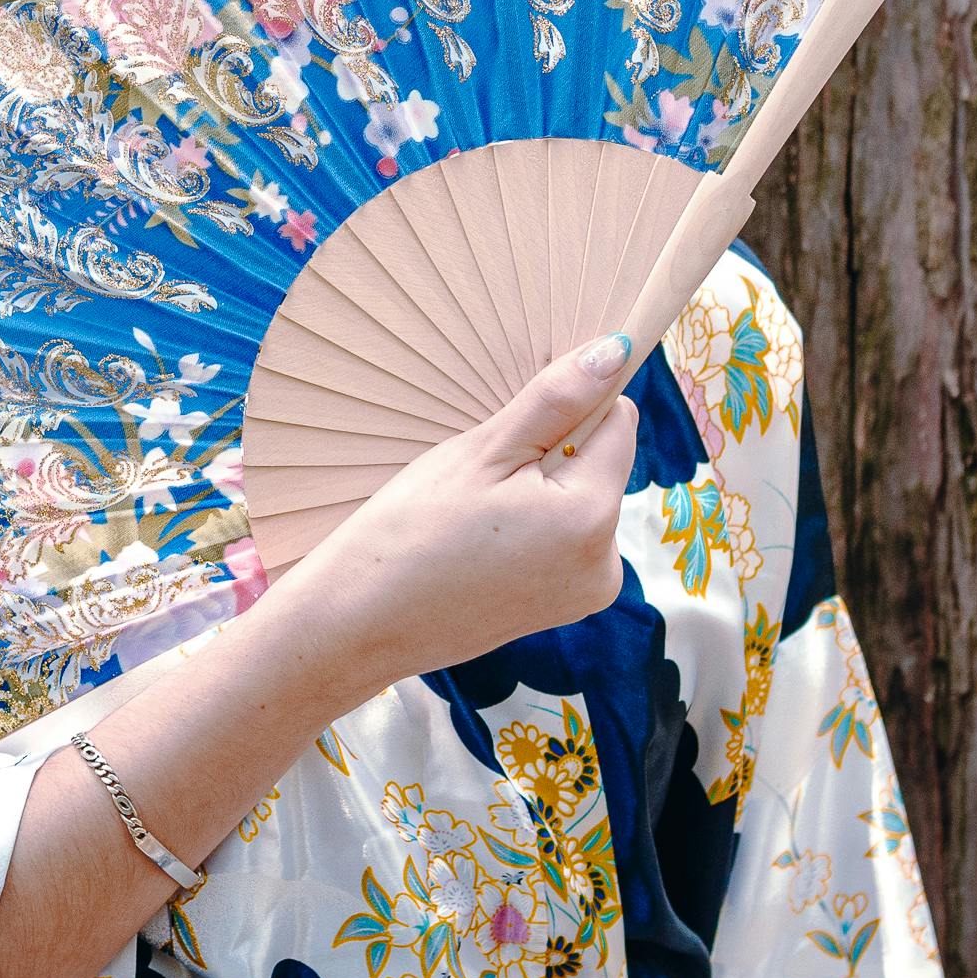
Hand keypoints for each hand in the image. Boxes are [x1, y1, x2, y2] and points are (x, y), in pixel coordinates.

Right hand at [255, 332, 642, 700]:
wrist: (358, 625)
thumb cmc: (409, 534)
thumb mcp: (482, 453)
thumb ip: (556, 401)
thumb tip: (616, 352)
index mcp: (591, 519)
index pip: (618, 423)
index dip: (570, 408)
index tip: (516, 423)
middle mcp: (605, 564)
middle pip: (599, 463)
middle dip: (550, 451)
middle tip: (481, 475)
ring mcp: (584, 592)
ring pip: (579, 498)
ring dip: (537, 486)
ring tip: (474, 511)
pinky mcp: (560, 606)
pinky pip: (562, 538)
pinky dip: (530, 523)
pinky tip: (479, 538)